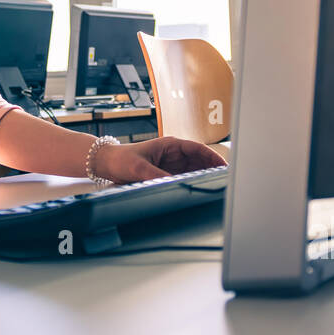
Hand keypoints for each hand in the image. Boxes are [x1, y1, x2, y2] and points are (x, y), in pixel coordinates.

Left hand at [92, 136, 225, 184]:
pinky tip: (201, 189)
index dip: (212, 157)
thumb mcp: (139, 168)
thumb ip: (156, 176)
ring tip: (218, 186)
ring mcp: (172, 164)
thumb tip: (172, 184)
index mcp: (170, 145)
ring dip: (205, 176)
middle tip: (226, 179)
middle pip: (200, 160)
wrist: (107, 163)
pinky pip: (185, 178)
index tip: (224, 166)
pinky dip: (194, 182)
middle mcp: (174, 154)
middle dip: (213, 168)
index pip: (198, 149)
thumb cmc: (121, 159)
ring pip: (195, 170)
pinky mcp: (167, 174)